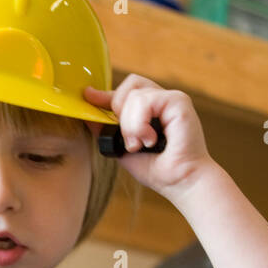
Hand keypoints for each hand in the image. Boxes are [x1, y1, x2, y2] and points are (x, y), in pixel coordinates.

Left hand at [83, 74, 214, 195]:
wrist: (180, 181)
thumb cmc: (159, 170)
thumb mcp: (123, 149)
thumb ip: (107, 131)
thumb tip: (87, 115)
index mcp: (150, 110)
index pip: (125, 92)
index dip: (106, 94)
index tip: (88, 96)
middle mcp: (161, 102)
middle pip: (129, 85)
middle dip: (119, 111)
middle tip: (128, 138)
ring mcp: (170, 99)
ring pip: (134, 95)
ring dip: (130, 125)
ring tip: (140, 144)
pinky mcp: (178, 101)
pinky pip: (146, 100)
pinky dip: (140, 123)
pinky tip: (150, 139)